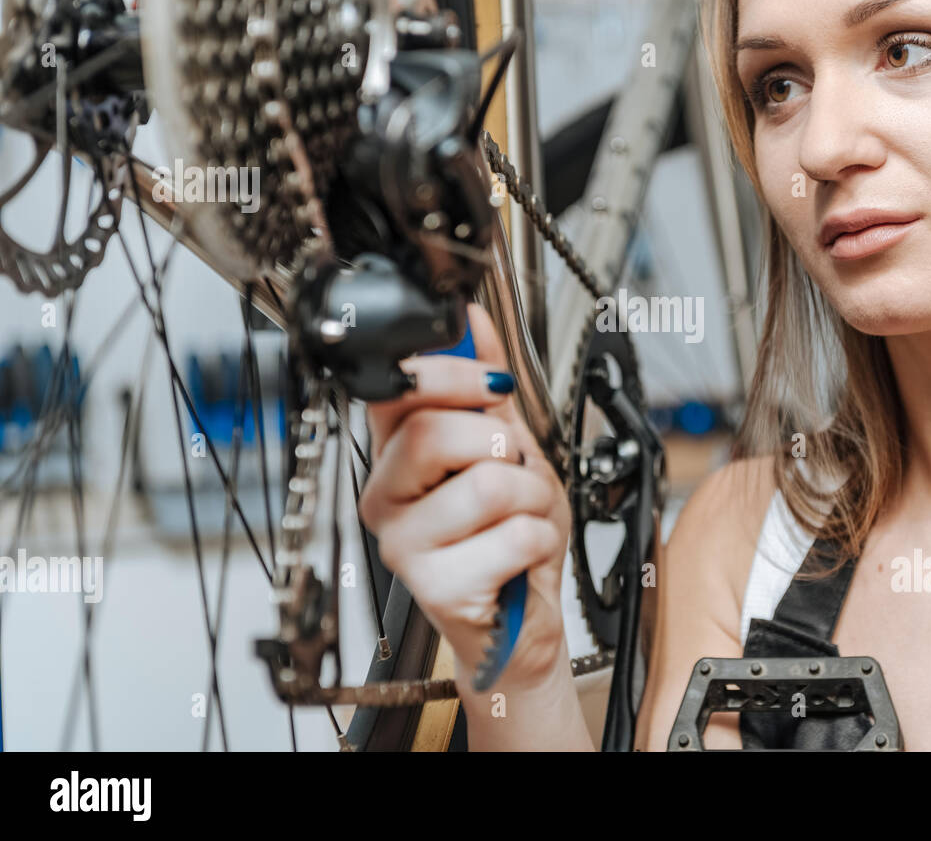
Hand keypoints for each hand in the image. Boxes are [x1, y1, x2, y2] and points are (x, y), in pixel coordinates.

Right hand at [360, 304, 570, 692]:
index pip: (397, 390)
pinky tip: (522, 553)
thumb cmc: (507, 535)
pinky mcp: (435, 589)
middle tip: (515, 469)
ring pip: (484, 485)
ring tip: (523, 515)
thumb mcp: (508, 445)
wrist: (522, 614)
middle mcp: (386, 498)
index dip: (451, 376)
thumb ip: (487, 385)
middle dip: (503, 446)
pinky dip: (539, 538)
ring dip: (530, 496)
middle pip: (434, 433)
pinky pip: (511, 536)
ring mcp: (404, 546)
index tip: (492, 386)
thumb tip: (471, 321)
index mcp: (395, 454)